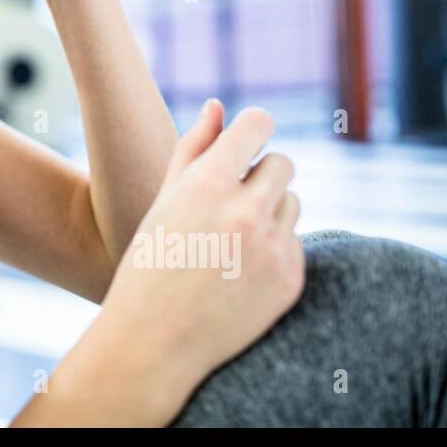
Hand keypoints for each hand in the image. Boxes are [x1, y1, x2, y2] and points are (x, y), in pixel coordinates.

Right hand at [100, 100, 305, 417]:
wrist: (155, 341)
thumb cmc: (150, 261)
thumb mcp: (164, 199)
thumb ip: (193, 148)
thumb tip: (219, 105)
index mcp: (208, 184)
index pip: (257, 124)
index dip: (253, 129)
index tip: (245, 141)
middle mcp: (246, 212)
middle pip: (282, 163)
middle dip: (261, 174)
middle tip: (230, 201)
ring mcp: (273, 248)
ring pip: (292, 203)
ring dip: (269, 212)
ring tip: (229, 242)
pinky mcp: (291, 279)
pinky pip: (295, 242)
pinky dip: (274, 250)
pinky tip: (240, 272)